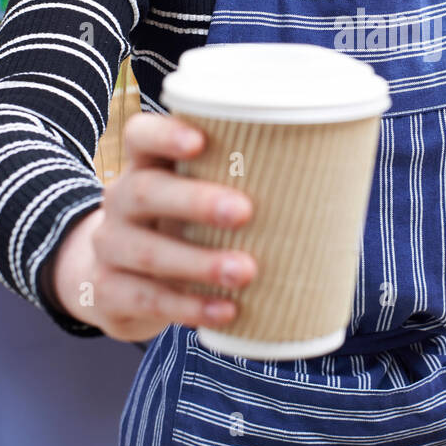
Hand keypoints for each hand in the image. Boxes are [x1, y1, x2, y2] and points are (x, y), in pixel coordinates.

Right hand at [45, 113, 256, 341]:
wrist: (115, 281)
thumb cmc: (180, 227)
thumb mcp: (195, 197)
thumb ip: (240, 183)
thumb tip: (335, 174)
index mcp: (145, 167)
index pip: (140, 136)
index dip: (165, 135)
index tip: (200, 141)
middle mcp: (121, 201)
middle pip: (144, 191)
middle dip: (195, 201)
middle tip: (244, 211)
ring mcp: (111, 248)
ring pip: (147, 251)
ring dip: (199, 262)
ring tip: (246, 271)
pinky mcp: (110, 292)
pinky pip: (147, 299)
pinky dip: (189, 307)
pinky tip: (226, 310)